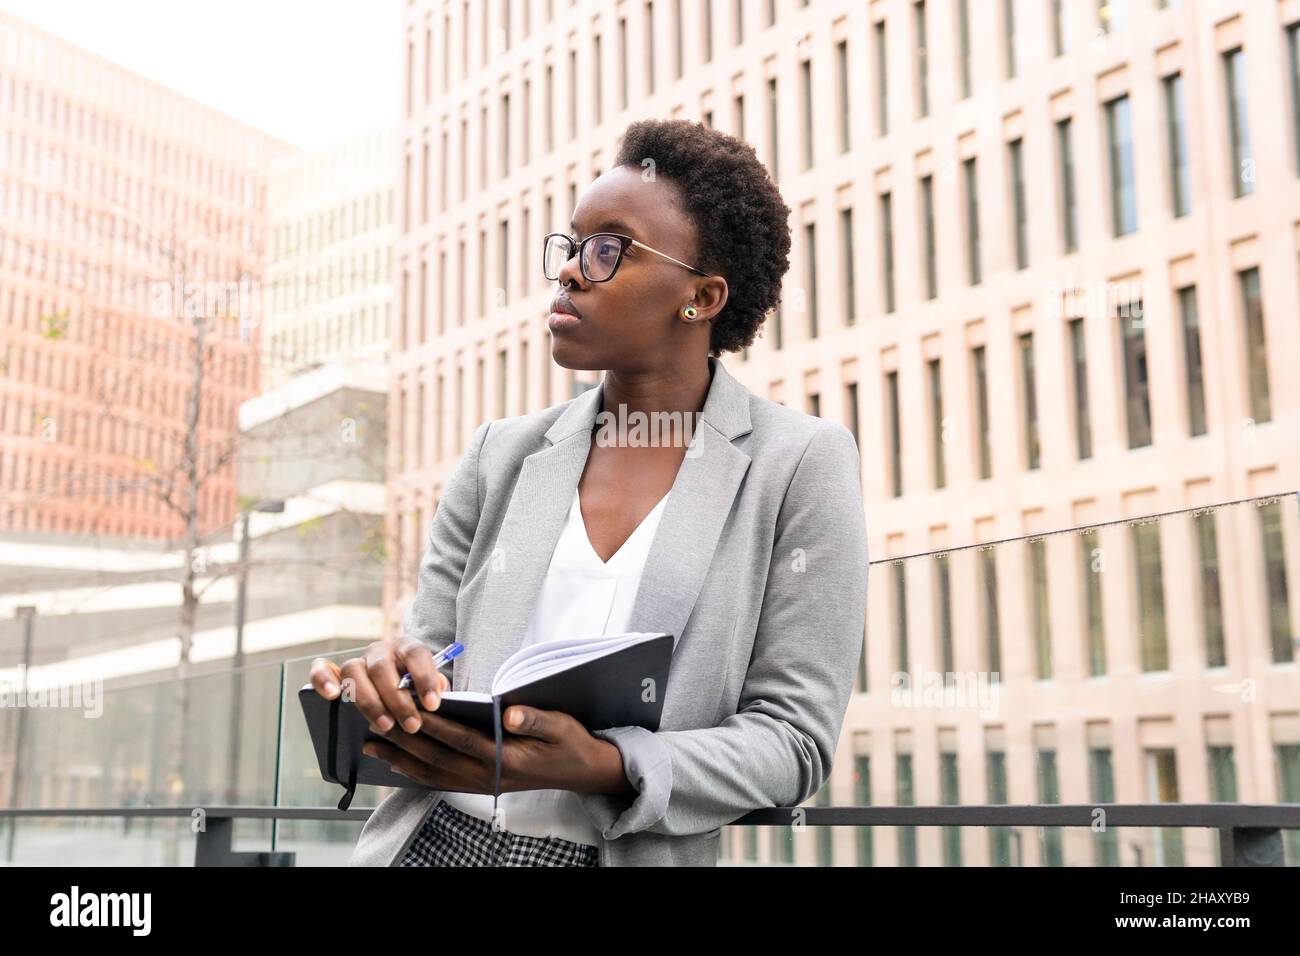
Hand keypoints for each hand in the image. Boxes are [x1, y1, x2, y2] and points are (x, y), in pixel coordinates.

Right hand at [309, 638, 449, 735]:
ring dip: (369, 701)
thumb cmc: (420, 691)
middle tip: (412, 726)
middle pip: (382, 668)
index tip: (433, 705)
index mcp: (407, 647)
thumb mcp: (433, 689)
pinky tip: (331, 695)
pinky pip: (322, 669)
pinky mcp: (337, 672)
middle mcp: (380, 650)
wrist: (400, 686)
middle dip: (398, 700)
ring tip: (385, 725)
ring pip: (354, 671)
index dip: (424, 678)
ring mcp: (358, 661)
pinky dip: (323, 679)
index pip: (415, 654)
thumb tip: (437, 695)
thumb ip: (436, 689)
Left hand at [361, 705, 620, 795]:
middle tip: (372, 725)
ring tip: (370, 746)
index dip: (434, 725)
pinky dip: (416, 772)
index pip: (461, 739)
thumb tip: (510, 712)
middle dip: (403, 742)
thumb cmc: (570, 743)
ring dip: (400, 760)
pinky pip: (440, 781)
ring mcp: (482, 783)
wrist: (582, 771)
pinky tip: (397, 762)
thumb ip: (535, 719)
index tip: (406, 708)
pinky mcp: (480, 784)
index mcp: (506, 758)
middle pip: (437, 758)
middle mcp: (488, 775)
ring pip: (433, 773)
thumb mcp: (561, 726)